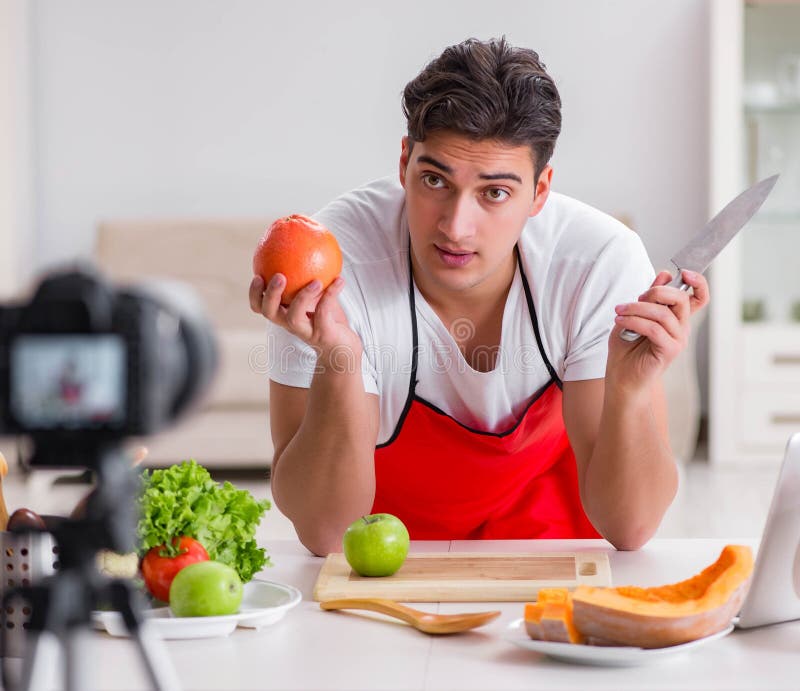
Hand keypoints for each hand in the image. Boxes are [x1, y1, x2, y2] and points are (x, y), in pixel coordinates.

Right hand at [249, 274, 362, 361]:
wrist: (343, 347)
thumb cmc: (327, 316)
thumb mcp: (316, 295)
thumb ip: (308, 276)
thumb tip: (307, 243)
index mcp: (283, 313)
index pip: (259, 306)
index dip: (254, 294)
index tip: (258, 275)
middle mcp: (289, 324)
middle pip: (270, 313)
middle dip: (271, 295)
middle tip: (279, 276)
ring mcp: (305, 331)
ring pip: (294, 317)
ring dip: (302, 297)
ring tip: (315, 281)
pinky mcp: (322, 335)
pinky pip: (324, 313)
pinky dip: (331, 295)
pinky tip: (340, 280)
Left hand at [606, 269, 709, 394]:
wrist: (622, 378)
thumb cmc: (627, 348)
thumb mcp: (635, 315)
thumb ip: (649, 297)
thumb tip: (664, 274)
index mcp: (676, 318)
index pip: (698, 297)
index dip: (697, 282)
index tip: (683, 271)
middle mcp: (681, 328)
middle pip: (681, 299)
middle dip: (657, 292)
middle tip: (636, 298)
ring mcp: (678, 340)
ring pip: (663, 313)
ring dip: (637, 308)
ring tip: (619, 312)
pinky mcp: (669, 351)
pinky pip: (654, 329)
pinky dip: (634, 321)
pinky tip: (621, 322)